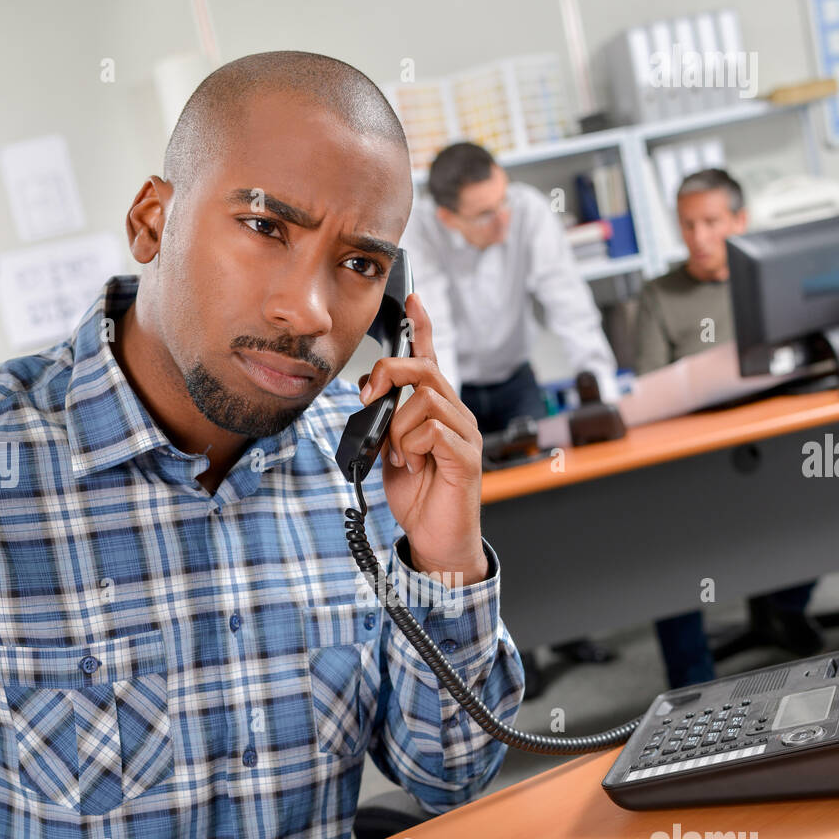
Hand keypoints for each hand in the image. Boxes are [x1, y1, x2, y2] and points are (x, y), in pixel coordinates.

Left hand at [358, 291, 487, 583]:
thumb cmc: (418, 497)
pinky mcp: (467, 458)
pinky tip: (412, 465)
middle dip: (391, 374)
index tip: (411, 298)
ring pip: (426, 399)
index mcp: (436, 411)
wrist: (436, 540)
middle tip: (371, 397)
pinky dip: (414, 446)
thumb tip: (371, 398)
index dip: (422, 328)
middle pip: (425, 369)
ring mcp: (465, 435)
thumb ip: (385, 423)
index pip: (430, 359)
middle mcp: (456, 416)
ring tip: (401, 457)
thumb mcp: (389, 452)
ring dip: (400, 428)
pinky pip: (435, 430)